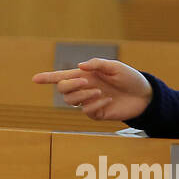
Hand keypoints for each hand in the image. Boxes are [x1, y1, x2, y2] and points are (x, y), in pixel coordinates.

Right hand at [31, 58, 152, 121]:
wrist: (143, 96)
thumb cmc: (130, 78)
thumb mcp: (115, 67)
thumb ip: (97, 64)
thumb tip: (79, 66)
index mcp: (85, 75)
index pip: (61, 77)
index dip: (47, 78)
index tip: (34, 79)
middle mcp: (84, 88)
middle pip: (63, 90)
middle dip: (71, 85)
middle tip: (86, 82)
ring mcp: (89, 102)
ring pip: (71, 101)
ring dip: (83, 95)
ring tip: (100, 91)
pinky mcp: (96, 113)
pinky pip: (86, 111)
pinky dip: (95, 104)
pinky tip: (108, 101)